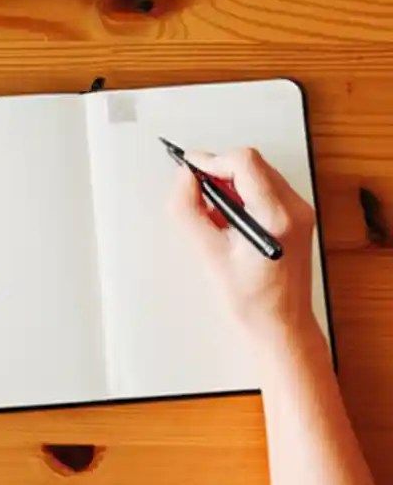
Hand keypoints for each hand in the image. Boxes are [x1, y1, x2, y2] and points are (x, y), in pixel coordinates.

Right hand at [169, 147, 317, 341]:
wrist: (279, 323)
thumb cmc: (251, 301)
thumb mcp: (207, 254)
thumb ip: (189, 209)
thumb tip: (184, 178)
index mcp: (276, 217)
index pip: (244, 162)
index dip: (211, 160)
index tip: (189, 169)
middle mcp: (295, 209)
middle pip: (251, 163)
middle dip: (218, 171)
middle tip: (195, 191)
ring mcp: (300, 212)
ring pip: (258, 173)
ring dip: (229, 183)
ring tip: (212, 212)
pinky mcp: (297, 217)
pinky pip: (265, 188)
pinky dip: (242, 194)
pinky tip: (228, 219)